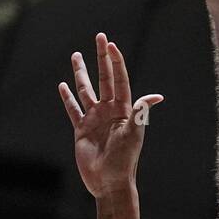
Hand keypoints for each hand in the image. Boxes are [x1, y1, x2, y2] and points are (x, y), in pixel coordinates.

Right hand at [58, 33, 162, 197]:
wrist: (109, 181)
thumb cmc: (124, 160)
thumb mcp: (134, 134)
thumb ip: (140, 113)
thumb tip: (155, 97)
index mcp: (124, 109)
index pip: (119, 79)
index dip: (115, 61)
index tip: (110, 44)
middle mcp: (109, 111)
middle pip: (104, 78)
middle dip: (101, 57)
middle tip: (99, 37)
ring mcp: (95, 119)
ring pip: (86, 90)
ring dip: (81, 73)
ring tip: (76, 55)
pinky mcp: (82, 130)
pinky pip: (73, 109)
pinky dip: (68, 98)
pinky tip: (63, 86)